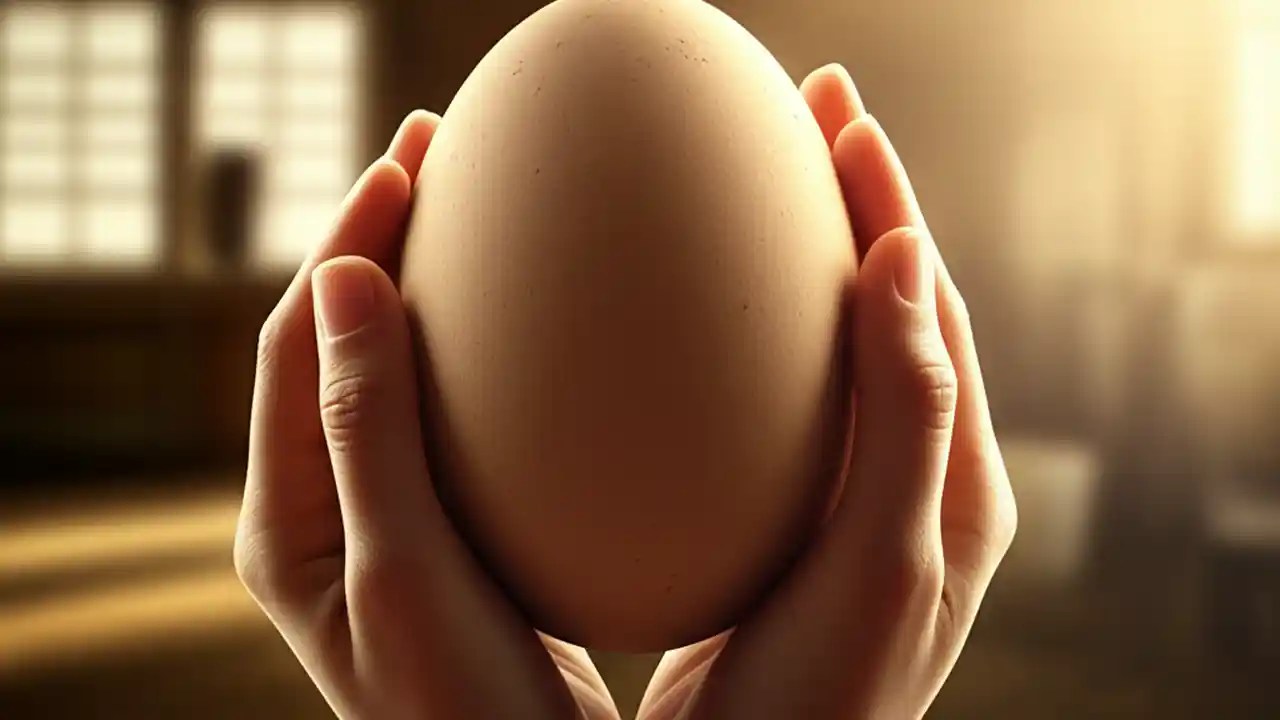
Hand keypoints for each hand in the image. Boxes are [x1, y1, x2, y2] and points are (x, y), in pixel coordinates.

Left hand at [233, 111, 620, 719]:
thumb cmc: (457, 703)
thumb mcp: (401, 566)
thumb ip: (367, 431)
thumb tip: (344, 278)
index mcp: (284, 523)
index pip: (295, 351)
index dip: (340, 251)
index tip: (404, 166)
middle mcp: (315, 511)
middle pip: (327, 346)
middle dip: (369, 243)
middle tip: (429, 147)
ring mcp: (373, 517)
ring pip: (382, 371)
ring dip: (413, 282)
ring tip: (460, 200)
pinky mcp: (433, 525)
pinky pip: (432, 411)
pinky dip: (459, 346)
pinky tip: (508, 311)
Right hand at [635, 65, 1018, 719]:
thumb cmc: (827, 697)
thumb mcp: (884, 560)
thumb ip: (907, 418)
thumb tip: (904, 259)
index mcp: (957, 478)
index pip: (929, 305)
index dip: (888, 203)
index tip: (833, 113)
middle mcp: (915, 478)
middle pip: (889, 308)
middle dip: (851, 204)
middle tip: (798, 113)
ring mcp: (852, 499)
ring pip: (833, 352)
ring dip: (800, 260)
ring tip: (751, 185)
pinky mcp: (794, 524)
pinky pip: (782, 406)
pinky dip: (750, 341)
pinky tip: (688, 321)